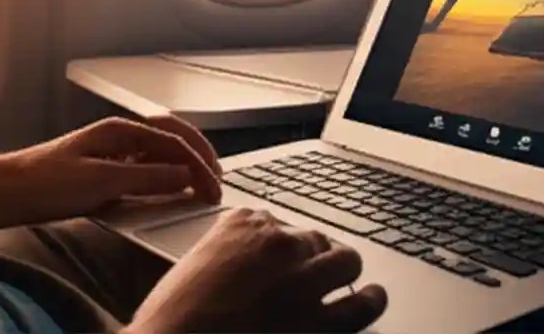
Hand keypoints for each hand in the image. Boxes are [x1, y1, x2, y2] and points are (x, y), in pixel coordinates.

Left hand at [0, 116, 222, 222]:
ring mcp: (112, 152)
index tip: (212, 188)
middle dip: (200, 154)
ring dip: (185, 164)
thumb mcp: (101, 182)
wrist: (6, 192)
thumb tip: (186, 176)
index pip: (175, 143)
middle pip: (173, 137)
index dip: (199, 165)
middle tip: (217, 179)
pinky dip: (165, 176)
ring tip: (202, 183)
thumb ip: (147, 177)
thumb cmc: (43, 182)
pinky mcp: (104, 171)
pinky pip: (145, 168)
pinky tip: (170, 191)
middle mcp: (119, 137)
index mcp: (121, 131)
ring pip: (161, 151)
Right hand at [127, 208, 387, 332]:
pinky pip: (361, 304)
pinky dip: (370, 300)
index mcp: (241, 223)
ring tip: (348, 285)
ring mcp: (300, 277)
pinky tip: (372, 298)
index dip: (284, 249)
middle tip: (309, 280)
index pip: (280, 224)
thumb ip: (229, 259)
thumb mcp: (194, 270)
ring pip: (344, 261)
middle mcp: (276, 241)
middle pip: (314, 239)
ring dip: (342, 273)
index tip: (282, 263)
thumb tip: (253, 275)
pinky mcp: (316, 319)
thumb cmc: (171, 320)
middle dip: (314, 258)